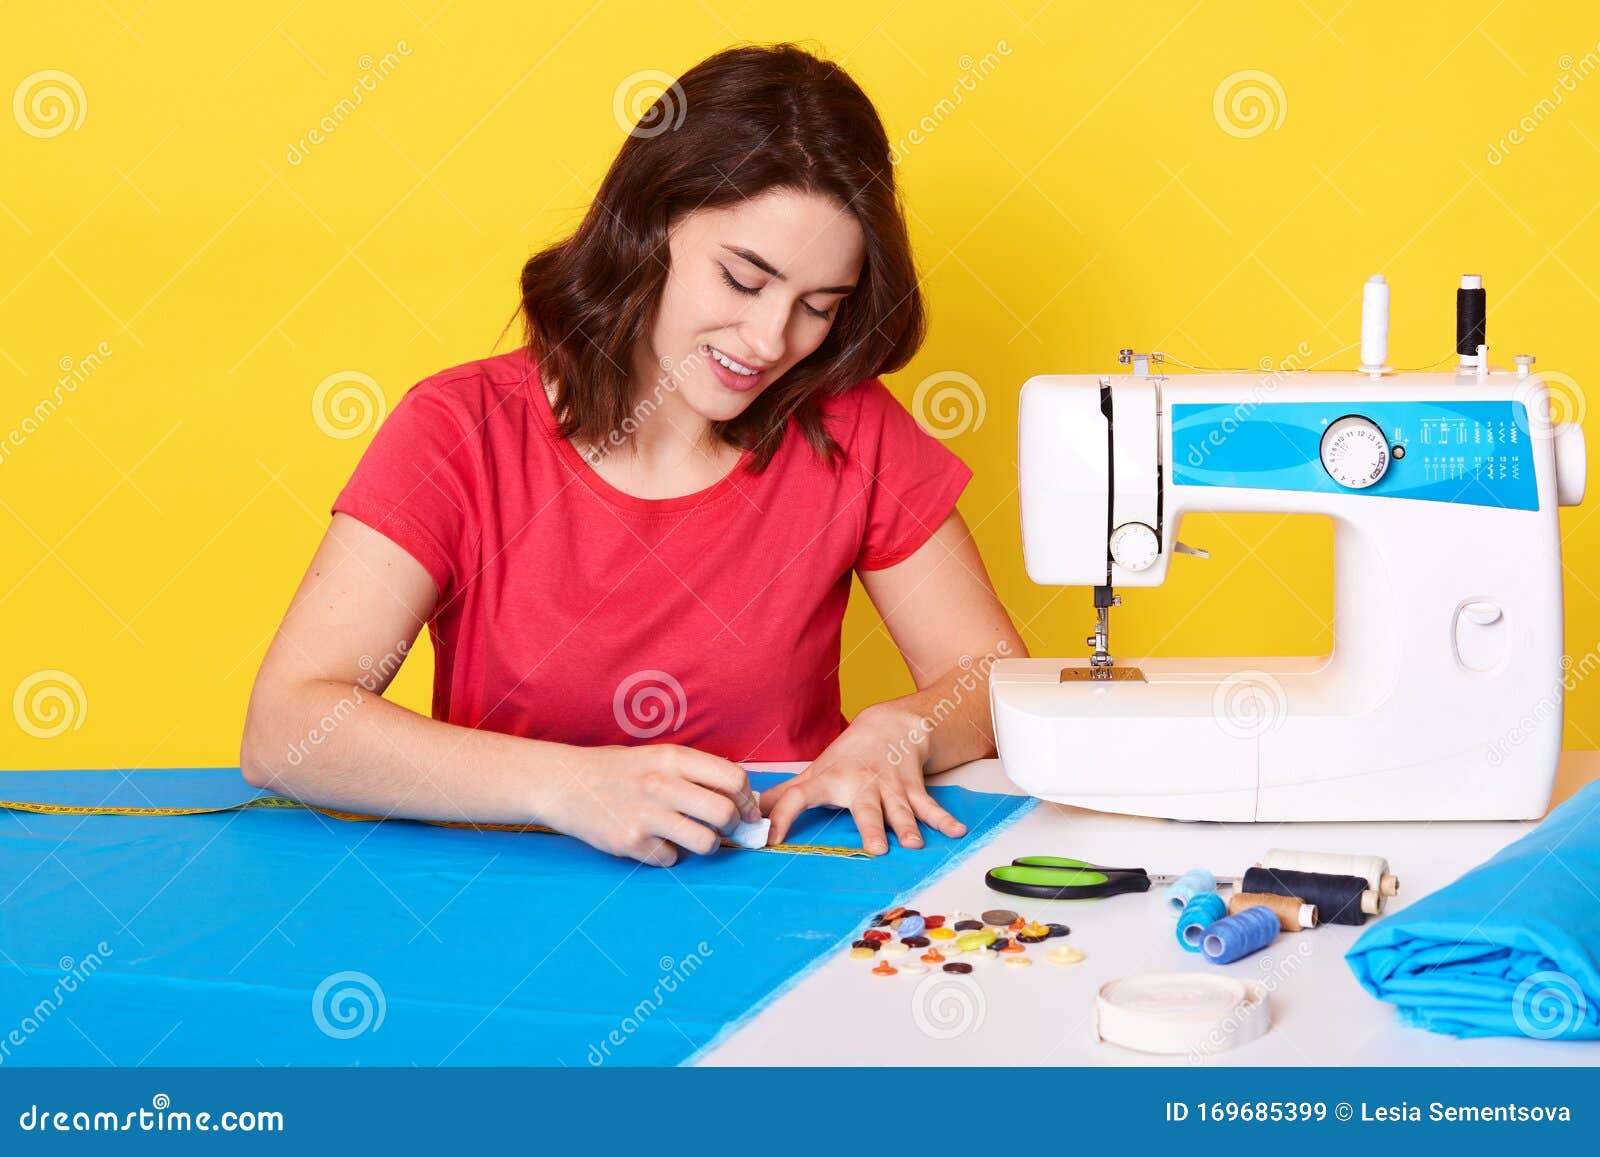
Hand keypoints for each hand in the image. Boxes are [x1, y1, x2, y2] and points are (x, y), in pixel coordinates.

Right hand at [552, 744, 759, 866]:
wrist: (565, 783)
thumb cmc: (618, 770)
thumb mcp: (657, 757)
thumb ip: (695, 772)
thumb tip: (741, 797)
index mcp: (672, 757)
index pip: (732, 778)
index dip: (747, 798)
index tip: (747, 809)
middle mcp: (661, 784)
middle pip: (725, 813)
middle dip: (734, 826)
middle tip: (727, 828)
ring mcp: (645, 815)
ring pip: (705, 842)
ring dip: (707, 845)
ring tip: (695, 839)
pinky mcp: (630, 843)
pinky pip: (671, 859)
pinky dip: (669, 855)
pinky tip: (656, 842)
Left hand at [761, 703, 967, 854]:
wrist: (891, 725)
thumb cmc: (847, 757)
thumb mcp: (814, 773)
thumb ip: (783, 797)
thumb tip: (749, 815)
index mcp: (828, 782)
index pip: (797, 798)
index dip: (782, 817)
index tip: (771, 840)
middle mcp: (859, 784)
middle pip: (864, 807)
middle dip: (870, 826)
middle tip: (876, 848)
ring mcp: (889, 787)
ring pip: (900, 808)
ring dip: (909, 825)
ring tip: (914, 844)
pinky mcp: (913, 788)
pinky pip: (929, 805)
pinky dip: (944, 819)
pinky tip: (957, 831)